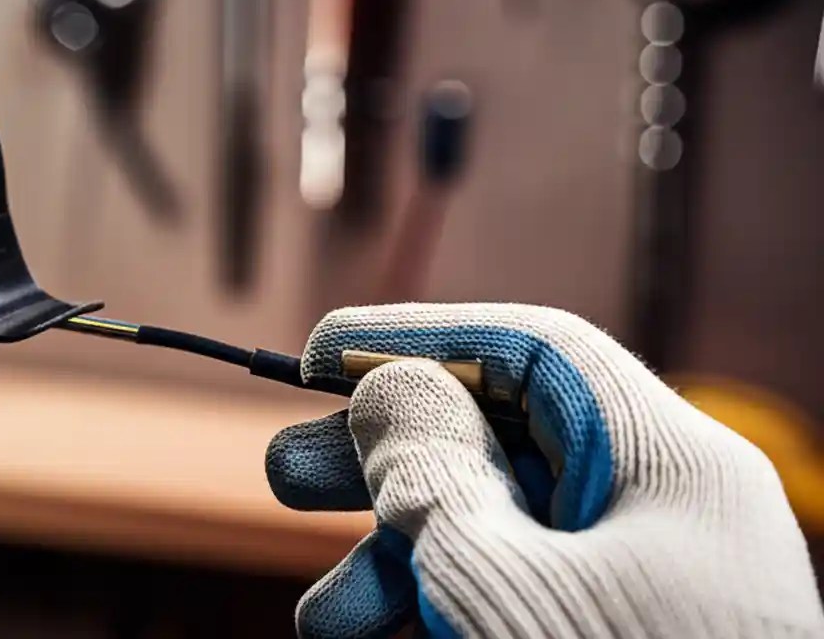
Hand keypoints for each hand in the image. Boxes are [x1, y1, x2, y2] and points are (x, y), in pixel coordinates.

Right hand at [267, 303, 823, 637]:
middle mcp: (656, 516)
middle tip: (282, 475)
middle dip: (382, 464)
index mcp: (666, 467)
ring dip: (388, 569)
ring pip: (490, 537)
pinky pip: (503, 603)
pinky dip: (427, 616)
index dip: (417, 338)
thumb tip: (388, 388)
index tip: (317, 355)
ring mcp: (635, 590)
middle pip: (498, 445)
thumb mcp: (506, 587)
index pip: (533, 353)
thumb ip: (434, 477)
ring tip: (318, 624)